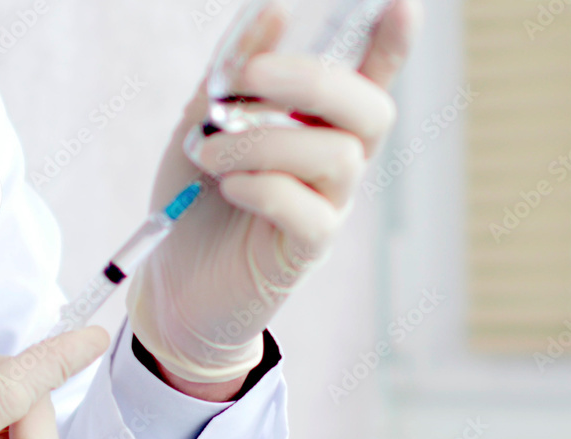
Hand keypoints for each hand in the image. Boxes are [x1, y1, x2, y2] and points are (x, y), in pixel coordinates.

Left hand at [127, 0, 421, 390]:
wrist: (170, 279)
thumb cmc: (193, 194)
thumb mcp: (201, 121)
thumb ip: (231, 71)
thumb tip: (271, 8)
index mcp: (313, 123)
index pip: (366, 76)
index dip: (390, 43)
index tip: (400, 4)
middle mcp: (333, 160)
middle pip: (369, 109)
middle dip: (312, 80)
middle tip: (248, 75)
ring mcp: (327, 207)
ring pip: (337, 156)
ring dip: (263, 140)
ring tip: (209, 152)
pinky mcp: (305, 251)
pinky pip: (311, 212)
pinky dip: (265, 187)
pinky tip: (230, 188)